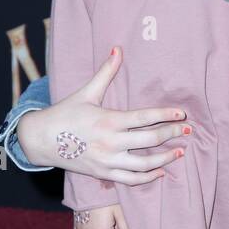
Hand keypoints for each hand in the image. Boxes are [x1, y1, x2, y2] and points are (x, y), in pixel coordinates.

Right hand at [16, 46, 191, 179]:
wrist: (40, 140)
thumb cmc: (64, 114)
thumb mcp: (86, 92)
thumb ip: (105, 72)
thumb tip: (118, 49)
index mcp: (108, 120)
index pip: (145, 118)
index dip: (166, 115)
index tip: (182, 114)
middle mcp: (110, 142)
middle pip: (150, 140)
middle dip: (172, 135)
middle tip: (188, 131)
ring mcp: (107, 161)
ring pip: (144, 164)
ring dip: (165, 159)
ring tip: (179, 152)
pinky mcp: (103, 174)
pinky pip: (130, 180)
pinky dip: (148, 177)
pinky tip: (160, 172)